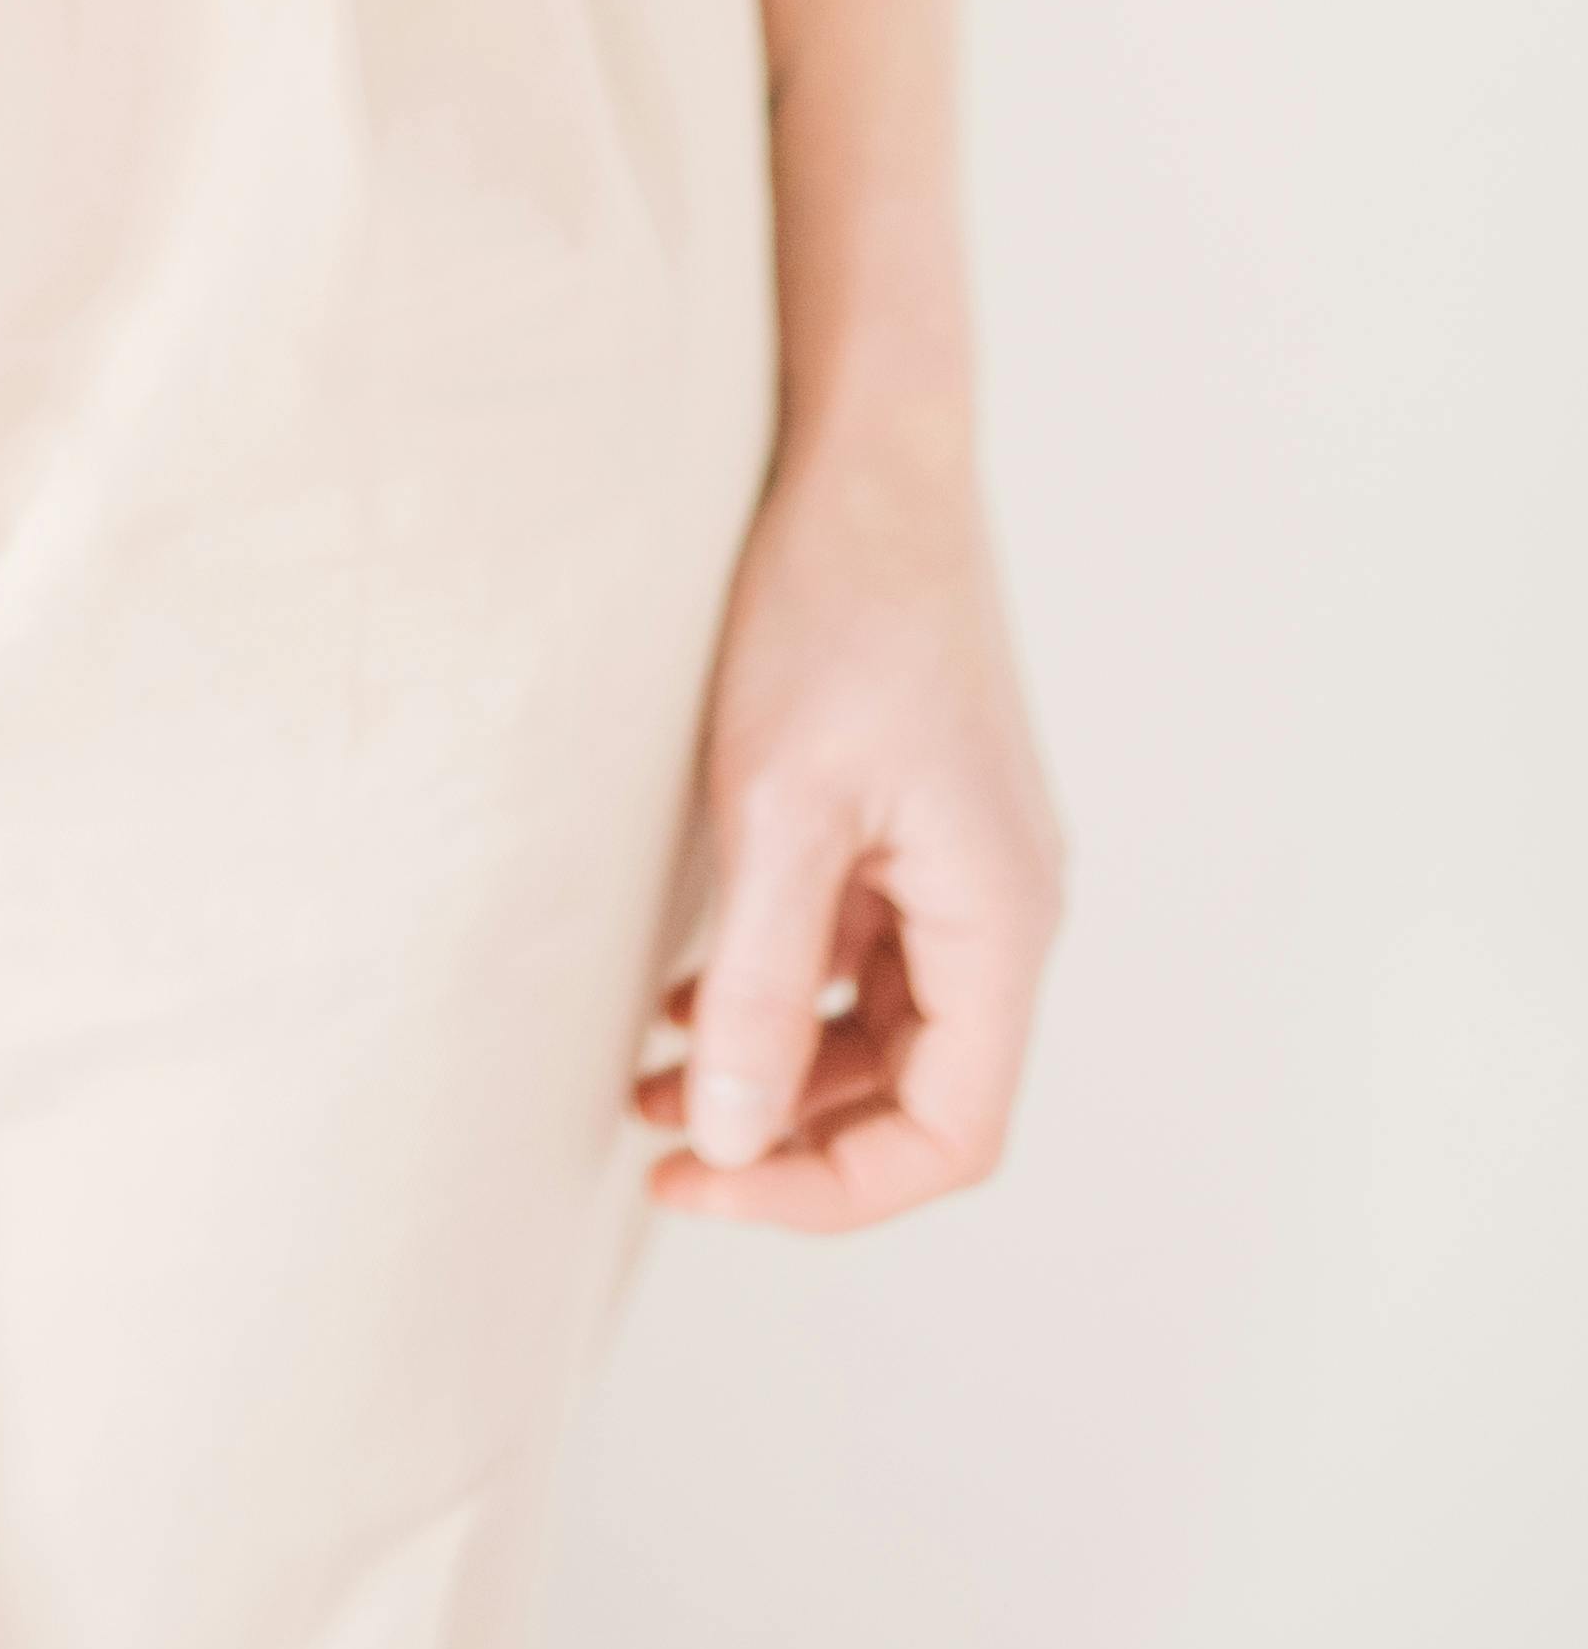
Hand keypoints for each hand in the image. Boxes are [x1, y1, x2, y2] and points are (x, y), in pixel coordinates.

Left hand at [639, 417, 1063, 1230]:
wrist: (869, 460)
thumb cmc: (833, 611)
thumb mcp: (775, 808)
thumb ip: (756, 982)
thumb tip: (728, 1137)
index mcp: (1001, 920)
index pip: (952, 1134)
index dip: (828, 1188)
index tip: (700, 1180)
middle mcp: (1002, 907)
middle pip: (919, 1094)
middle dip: (789, 1137)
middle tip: (654, 1145)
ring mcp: (963, 863)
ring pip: (883, 1030)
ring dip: (776, 1068)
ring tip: (646, 1081)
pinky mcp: (916, 822)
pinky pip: (862, 952)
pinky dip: (780, 990)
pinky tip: (680, 991)